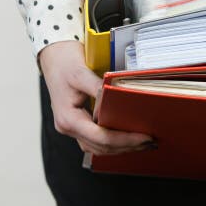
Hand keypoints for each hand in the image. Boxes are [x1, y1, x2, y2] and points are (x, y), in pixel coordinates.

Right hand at [39, 41, 154, 154]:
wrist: (54, 57)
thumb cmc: (65, 64)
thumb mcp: (82, 74)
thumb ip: (98, 88)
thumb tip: (116, 97)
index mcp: (68, 118)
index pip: (101, 137)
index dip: (124, 140)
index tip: (144, 137)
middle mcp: (68, 127)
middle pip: (100, 146)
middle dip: (127, 146)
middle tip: (150, 142)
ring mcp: (72, 127)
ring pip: (98, 147)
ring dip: (121, 147)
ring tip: (143, 143)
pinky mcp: (78, 123)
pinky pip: (96, 140)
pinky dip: (113, 141)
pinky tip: (128, 137)